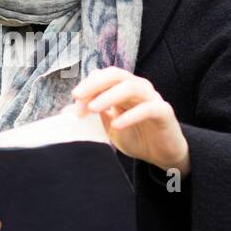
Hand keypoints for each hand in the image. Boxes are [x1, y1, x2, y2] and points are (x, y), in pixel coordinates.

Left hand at [71, 67, 189, 174]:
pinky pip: (148, 109)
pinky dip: (131, 115)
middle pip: (116, 75)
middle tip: (78, 97)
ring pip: (131, 87)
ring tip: (93, 108)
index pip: (104, 77)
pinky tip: (117, 124)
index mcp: (124, 89)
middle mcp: (139, 88)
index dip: (87, 86)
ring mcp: (153, 98)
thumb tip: (67, 111)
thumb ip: (94, 116)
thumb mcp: (109, 127)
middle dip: (95, 84)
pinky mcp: (164, 112)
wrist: (162, 154)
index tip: (74, 103)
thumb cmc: (137, 137)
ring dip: (110, 96)